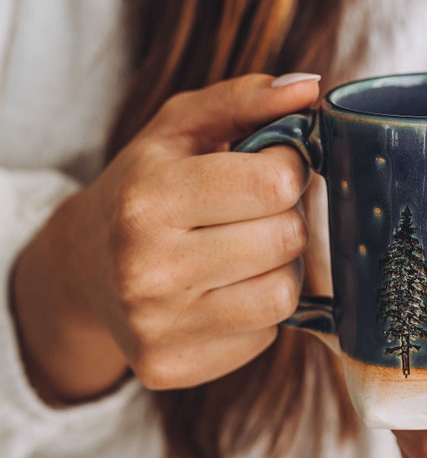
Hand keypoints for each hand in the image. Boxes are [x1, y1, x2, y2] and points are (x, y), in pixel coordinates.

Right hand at [12, 73, 319, 402]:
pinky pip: (265, 336)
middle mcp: (148, 269)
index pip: (274, 182)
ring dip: (278, 267)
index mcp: (148, 198)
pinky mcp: (172, 369)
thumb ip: (245, 99)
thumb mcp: (180, 127)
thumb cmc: (145, 185)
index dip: (288, 167)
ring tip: (246, 249)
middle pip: (285, 239)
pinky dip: (259, 310)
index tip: (271, 165)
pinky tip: (226, 289)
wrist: (84, 266)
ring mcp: (159, 327)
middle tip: (255, 211)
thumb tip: (311, 88)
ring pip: (283, 295)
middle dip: (284, 217)